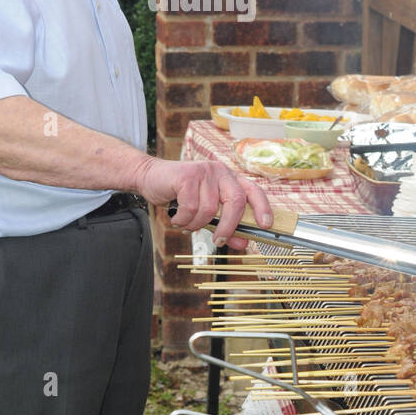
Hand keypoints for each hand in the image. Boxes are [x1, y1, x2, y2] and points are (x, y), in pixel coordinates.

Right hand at [133, 156, 271, 248]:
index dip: (262, 208)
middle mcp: (220, 172)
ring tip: (185, 223)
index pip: (253, 191)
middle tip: (218, 240)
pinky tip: (176, 217)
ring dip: (196, 224)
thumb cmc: (179, 195)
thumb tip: (243, 243)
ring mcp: (204, 171)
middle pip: (236, 201)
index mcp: (229, 178)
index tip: (266, 225)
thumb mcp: (205, 212)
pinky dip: (183, 219)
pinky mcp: (187, 175)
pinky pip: (191, 207)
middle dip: (228, 226)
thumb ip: (225, 225)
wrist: (150, 177)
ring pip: (209, 209)